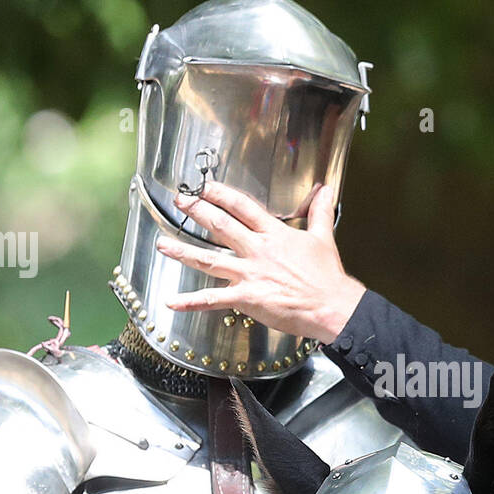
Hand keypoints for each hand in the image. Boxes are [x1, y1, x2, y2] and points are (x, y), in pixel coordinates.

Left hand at [154, 181, 365, 343]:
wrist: (331, 306)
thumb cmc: (327, 277)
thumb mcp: (324, 237)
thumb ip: (320, 211)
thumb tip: (326, 190)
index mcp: (275, 235)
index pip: (243, 207)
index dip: (221, 194)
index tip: (206, 187)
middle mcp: (258, 250)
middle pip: (221, 226)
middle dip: (197, 211)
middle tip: (180, 201)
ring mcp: (250, 274)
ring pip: (209, 259)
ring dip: (182, 250)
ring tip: (162, 244)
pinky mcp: (246, 297)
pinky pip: (212, 299)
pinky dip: (190, 301)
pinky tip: (171, 301)